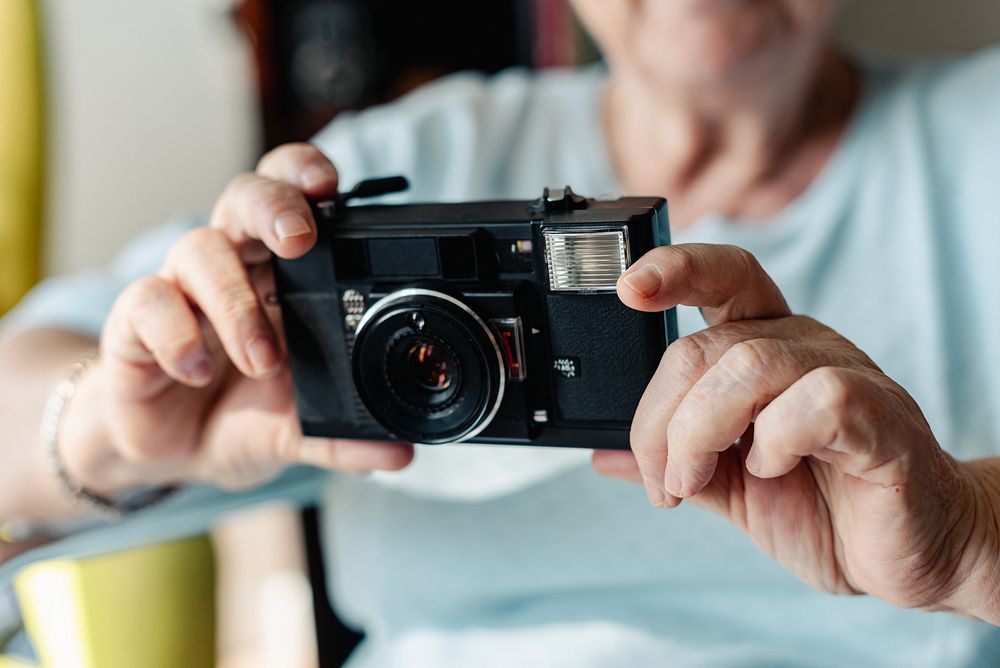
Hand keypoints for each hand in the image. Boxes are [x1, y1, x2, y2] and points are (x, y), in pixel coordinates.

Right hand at [64, 144, 412, 492]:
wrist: (173, 451)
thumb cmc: (240, 414)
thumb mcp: (297, 430)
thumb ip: (344, 436)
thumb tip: (401, 454)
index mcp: (281, 276)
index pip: (292, 198)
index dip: (305, 176)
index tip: (331, 187)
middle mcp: (233, 269)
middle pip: (245, 197)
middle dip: (272, 206)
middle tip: (299, 242)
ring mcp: (183, 292)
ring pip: (199, 249)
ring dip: (235, 304)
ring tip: (262, 361)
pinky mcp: (136, 324)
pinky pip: (147, 300)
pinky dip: (176, 333)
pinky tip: (197, 369)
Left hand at [593, 244, 984, 611]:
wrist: (906, 553)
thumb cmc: (820, 508)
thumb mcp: (724, 486)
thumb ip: (671, 461)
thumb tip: (600, 455)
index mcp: (764, 348)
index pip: (723, 277)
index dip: (675, 268)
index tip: (626, 287)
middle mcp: (803, 346)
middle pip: (705, 346)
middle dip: (661, 421)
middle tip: (664, 481)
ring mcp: (846, 376)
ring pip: (750, 365)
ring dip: (701, 432)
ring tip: (694, 482)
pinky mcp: (881, 417)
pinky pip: (818, 400)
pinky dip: (775, 440)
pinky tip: (770, 470)